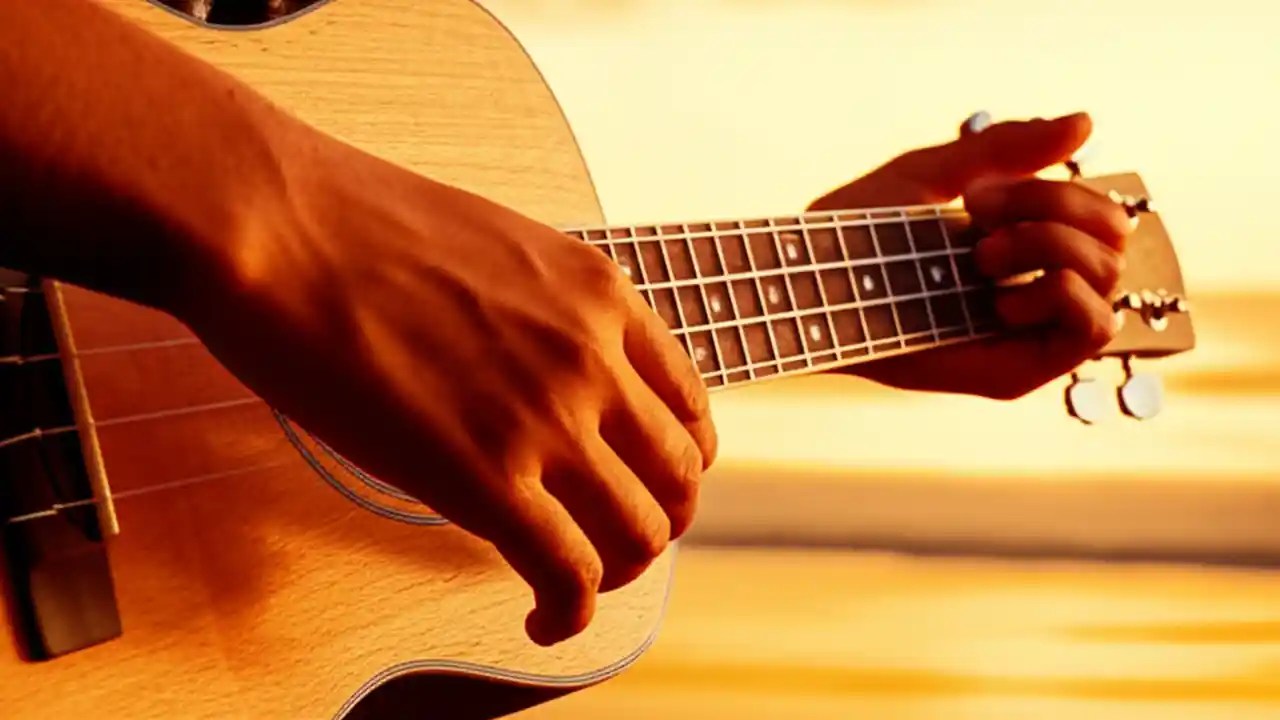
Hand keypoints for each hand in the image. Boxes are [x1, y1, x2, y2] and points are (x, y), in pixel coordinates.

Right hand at [171, 127, 716, 645]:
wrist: (279, 222)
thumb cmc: (357, 226)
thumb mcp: (496, 249)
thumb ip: (544, 312)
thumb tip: (535, 365)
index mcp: (600, 296)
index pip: (687, 404)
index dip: (673, 463)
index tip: (640, 483)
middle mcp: (594, 357)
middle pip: (679, 477)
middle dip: (657, 523)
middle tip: (614, 543)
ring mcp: (547, 417)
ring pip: (641, 533)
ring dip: (618, 573)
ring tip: (575, 584)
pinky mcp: (485, 476)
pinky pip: (567, 574)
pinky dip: (567, 615)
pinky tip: (540, 619)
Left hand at [808, 112, 1131, 399]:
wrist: (813, 280)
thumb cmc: (859, 230)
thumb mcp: (938, 173)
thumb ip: (1009, 149)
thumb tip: (1086, 122)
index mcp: (1026, 247)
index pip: (1102, 215)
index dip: (1061, 192)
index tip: (977, 196)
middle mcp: (1037, 291)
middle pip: (1113, 240)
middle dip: (1055, 212)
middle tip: (978, 222)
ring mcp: (1029, 335)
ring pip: (1109, 277)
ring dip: (1050, 248)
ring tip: (979, 259)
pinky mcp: (1015, 371)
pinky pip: (1093, 330)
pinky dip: (1059, 295)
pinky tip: (999, 297)